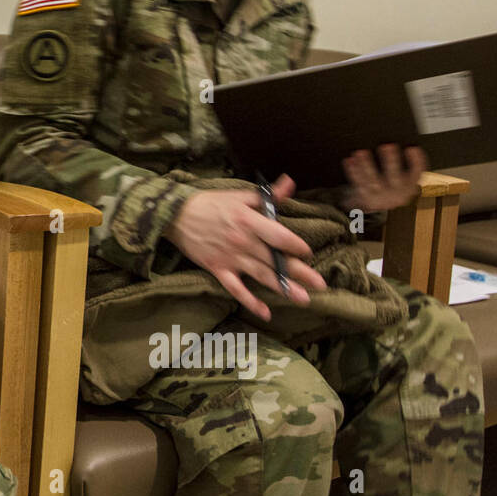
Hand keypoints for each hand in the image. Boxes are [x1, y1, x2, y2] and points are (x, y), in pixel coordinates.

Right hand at [163, 174, 326, 320]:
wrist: (176, 215)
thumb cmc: (210, 203)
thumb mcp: (239, 196)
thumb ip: (267, 196)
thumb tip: (290, 183)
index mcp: (249, 221)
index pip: (280, 236)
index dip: (297, 246)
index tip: (308, 252)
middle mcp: (243, 242)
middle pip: (276, 260)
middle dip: (300, 273)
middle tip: (321, 285)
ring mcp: (231, 258)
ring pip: (262, 276)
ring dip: (283, 289)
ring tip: (303, 300)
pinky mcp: (218, 269)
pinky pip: (236, 289)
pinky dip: (250, 301)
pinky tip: (265, 312)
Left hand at [341, 144, 427, 211]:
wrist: (382, 204)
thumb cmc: (393, 183)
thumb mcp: (404, 177)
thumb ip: (403, 163)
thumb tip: (395, 139)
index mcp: (410, 185)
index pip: (417, 172)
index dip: (417, 161)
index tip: (412, 148)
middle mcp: (397, 192)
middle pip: (394, 176)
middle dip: (391, 161)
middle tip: (387, 145)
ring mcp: (381, 195)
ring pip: (373, 180)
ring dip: (366, 165)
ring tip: (360, 152)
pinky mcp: (366, 196)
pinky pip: (358, 183)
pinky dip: (352, 171)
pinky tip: (349, 161)